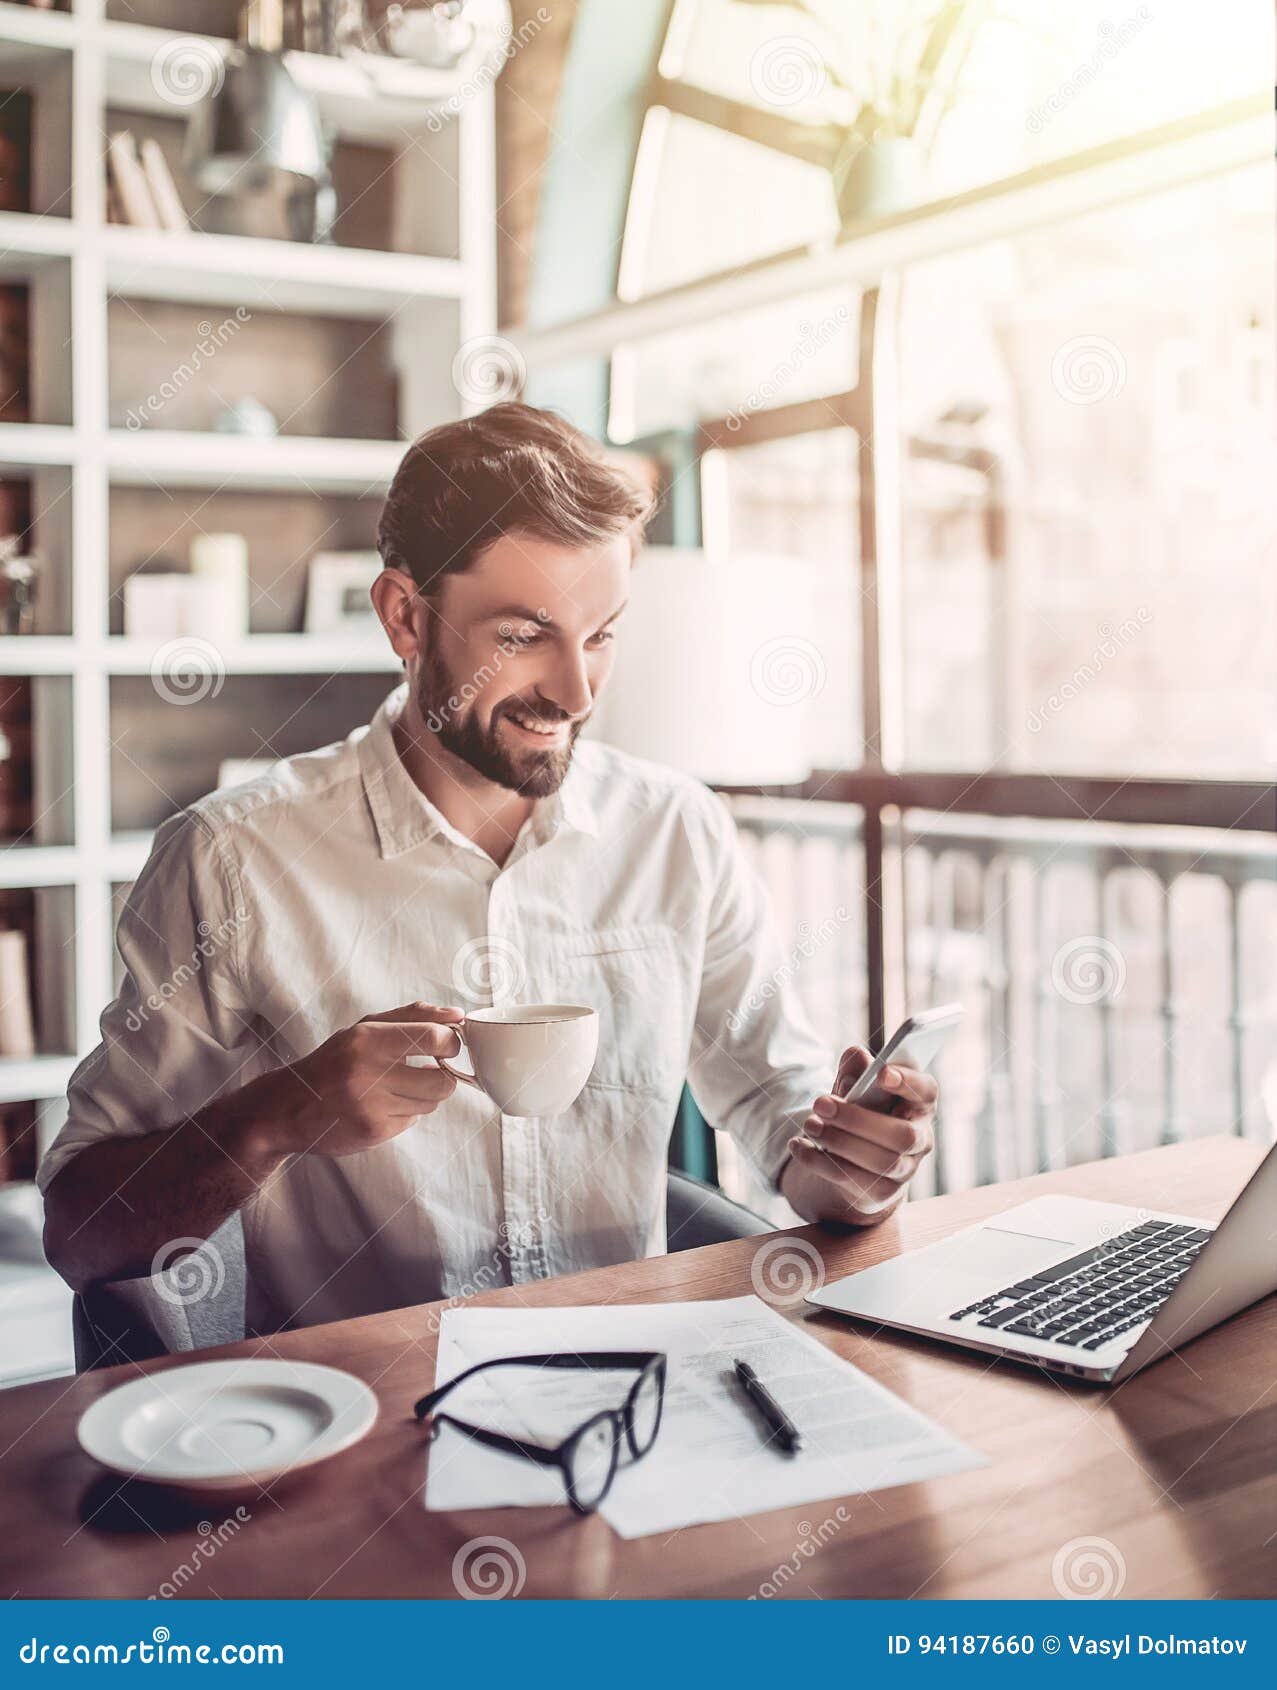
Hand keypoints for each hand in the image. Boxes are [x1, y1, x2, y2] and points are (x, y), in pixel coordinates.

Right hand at [265, 1002, 464, 1157]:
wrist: (287, 1108)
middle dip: (445, 1075)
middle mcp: (368, 1073)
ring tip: (399, 1087)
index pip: (433, 1037)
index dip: (451, 1042)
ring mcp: (371, 1106)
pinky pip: (412, 1120)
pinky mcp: (374, 1131)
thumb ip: (413, 1016)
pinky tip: (382, 1106)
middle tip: (431, 1069)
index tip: (447, 1044)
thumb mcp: (365, 1029)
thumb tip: (457, 1015)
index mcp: (367, 1039)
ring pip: (430, 1102)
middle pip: (442, 1080)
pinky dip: (405, 1112)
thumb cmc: (333, 1062)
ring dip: (424, 1095)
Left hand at [779, 1046, 936, 1226]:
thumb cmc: (862, 1111)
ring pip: (881, 1162)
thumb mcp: (856, 1087)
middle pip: (902, 1136)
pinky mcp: (882, 1192)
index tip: (882, 1073)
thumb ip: (856, 1070)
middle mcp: (920, 1138)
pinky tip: (799, 1146)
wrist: (855, 1158)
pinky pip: (854, 1180)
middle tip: (820, 1104)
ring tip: (810, 1124)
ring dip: (839, 1142)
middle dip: (858, 1120)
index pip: (925, 1091)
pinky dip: (820, 1162)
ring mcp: (905, 1169)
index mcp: (919, 1104)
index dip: (908, 1082)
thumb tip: (856, 1056)